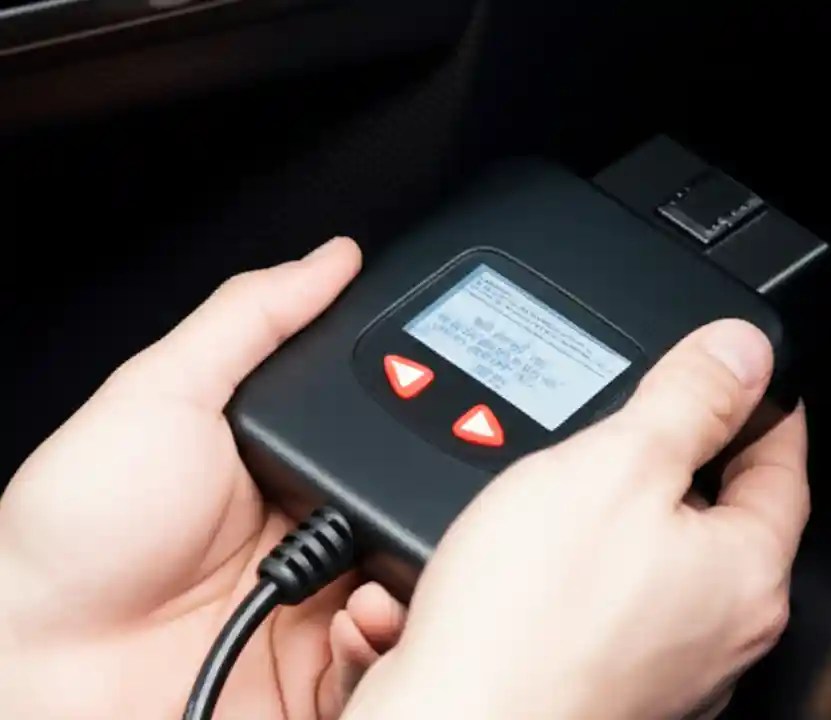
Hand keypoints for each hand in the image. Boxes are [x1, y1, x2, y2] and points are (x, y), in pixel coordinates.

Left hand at [0, 238, 406, 718]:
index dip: (435, 421)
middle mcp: (316, 530)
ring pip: (416, 586)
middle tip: (422, 500)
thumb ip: (249, 318)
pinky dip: (389, 643)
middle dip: (444, 505)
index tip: (466, 412)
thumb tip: (328, 259)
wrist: (42, 656)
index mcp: (291, 459)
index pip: (394, 428)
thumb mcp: (162, 392)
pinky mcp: (320, 676)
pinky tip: (356, 618)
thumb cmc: (80, 527)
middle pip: (419, 508)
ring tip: (379, 569)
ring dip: (419, 578)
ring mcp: (321, 606)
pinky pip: (388, 660)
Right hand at [345, 319, 809, 719]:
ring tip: (574, 475)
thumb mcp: (619, 464)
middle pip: (720, 519)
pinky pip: (598, 605)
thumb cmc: (531, 622)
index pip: (783, 469)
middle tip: (655, 411)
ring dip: (615, 515)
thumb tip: (744, 351)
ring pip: (652, 564)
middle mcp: (716, 634)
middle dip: (683, 460)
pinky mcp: (599, 684)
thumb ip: (689, 399)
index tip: (752, 380)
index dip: (766, 411)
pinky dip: (572, 570)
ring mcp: (660, 669)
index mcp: (745, 575)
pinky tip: (526, 553)